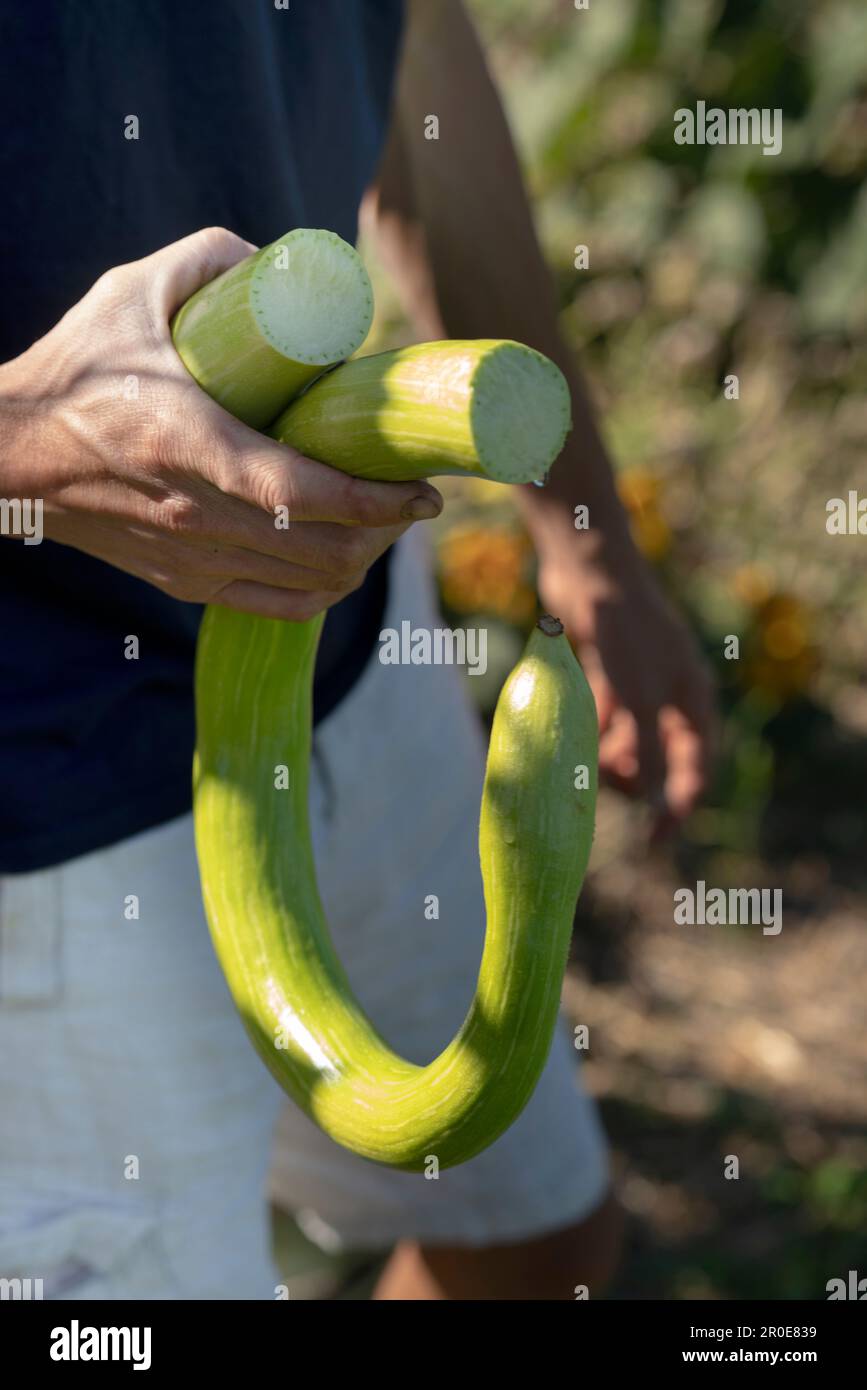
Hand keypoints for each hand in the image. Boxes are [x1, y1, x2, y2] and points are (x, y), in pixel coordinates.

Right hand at [0, 227, 442, 619]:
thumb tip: (282, 262)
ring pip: (311, 587)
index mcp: (191, 446)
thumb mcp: (134, 292)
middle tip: (409, 497)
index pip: (304, 496)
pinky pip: (278, 608)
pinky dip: (323, 591)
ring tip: (382, 525)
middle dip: (387, 531)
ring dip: (363, 561)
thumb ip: (210, 260)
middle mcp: (197, 517)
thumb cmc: (75, 369)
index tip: (425, 489)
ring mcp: (191, 559)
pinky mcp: (183, 583)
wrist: (9, 451)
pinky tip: (339, 562)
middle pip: (325, 553)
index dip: (378, 501)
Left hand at [538, 534, 716, 831]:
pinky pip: (600, 726)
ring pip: (624, 747)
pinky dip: (588, 734)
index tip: (654, 845)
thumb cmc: (622, 635)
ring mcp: (637, 690)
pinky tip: (571, 726)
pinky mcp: (604, 681)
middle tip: (599, 776)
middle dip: (630, 779)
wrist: (587, 572)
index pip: (695, 772)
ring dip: (604, 758)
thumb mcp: (638, 701)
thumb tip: (656, 804)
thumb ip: (648, 754)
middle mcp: (670, 700)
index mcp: (693, 704)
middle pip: (656, 764)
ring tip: (581, 747)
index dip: (678, 810)